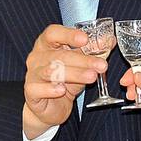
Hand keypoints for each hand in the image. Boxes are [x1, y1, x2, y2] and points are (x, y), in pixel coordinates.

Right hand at [22, 24, 107, 139]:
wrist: (51, 107)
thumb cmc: (65, 81)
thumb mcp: (81, 65)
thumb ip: (93, 52)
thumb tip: (109, 40)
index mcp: (47, 44)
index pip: (53, 33)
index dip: (69, 34)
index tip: (85, 39)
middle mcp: (37, 57)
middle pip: (58, 55)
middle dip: (82, 59)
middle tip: (101, 65)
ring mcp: (33, 74)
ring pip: (51, 72)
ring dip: (74, 74)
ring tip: (91, 76)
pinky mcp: (31, 92)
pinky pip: (38, 89)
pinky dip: (50, 89)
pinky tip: (61, 90)